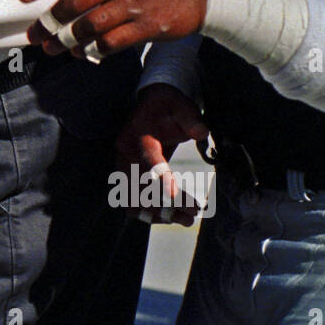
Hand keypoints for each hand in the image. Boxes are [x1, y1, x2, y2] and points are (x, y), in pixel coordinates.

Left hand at [18, 0, 211, 57]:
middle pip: (75, 2)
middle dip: (49, 21)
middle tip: (34, 33)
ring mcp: (136, 3)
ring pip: (90, 26)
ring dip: (66, 40)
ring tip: (53, 48)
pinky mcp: (148, 26)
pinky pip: (111, 42)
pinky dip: (93, 50)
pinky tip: (82, 52)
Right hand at [114, 84, 208, 226]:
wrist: (150, 105)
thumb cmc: (168, 106)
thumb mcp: (182, 106)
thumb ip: (191, 119)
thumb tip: (202, 132)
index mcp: (139, 134)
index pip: (148, 160)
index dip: (159, 179)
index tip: (175, 196)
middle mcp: (126, 152)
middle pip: (140, 186)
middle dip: (166, 205)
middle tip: (193, 215)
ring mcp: (123, 164)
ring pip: (134, 199)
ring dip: (158, 213)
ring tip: (187, 219)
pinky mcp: (126, 174)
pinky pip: (132, 200)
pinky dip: (150, 212)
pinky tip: (171, 216)